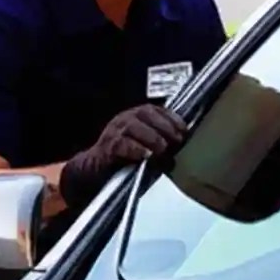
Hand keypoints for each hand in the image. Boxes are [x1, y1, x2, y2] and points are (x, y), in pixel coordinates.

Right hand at [59, 104, 187, 207]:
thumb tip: (179, 155)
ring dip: (151, 137)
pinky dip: (135, 150)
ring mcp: (113, 132)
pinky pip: (120, 145)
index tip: (184, 130)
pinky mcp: (106, 148)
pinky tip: (145, 156)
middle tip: (176, 141)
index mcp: (136, 116)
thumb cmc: (124, 159)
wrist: (95, 170)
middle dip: (164, 127)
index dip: (172, 118)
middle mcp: (124, 119)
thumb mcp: (146, 148)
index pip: (156, 110)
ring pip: (133, 127)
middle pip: (145, 114)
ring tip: (163, 149)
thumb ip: (162, 148)